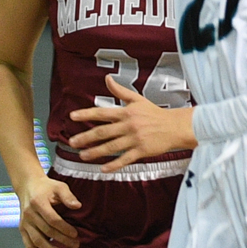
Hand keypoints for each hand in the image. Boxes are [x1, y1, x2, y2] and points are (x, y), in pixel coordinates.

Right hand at [15, 174, 80, 247]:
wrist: (28, 186)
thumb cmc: (47, 187)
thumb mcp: (59, 186)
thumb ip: (68, 196)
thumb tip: (78, 206)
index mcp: (38, 202)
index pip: (52, 219)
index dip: (64, 228)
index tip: (75, 234)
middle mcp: (29, 213)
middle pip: (46, 231)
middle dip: (62, 240)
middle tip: (75, 245)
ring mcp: (24, 222)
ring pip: (36, 240)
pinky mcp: (22, 229)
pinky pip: (27, 244)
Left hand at [68, 76, 196, 171]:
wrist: (174, 126)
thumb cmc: (155, 113)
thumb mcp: (137, 99)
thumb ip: (120, 91)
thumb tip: (107, 79)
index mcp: (126, 112)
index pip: (102, 112)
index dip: (86, 114)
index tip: (73, 117)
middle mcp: (128, 125)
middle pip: (103, 131)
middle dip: (86, 137)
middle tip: (72, 142)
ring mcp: (135, 138)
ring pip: (111, 146)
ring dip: (95, 151)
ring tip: (82, 155)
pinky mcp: (142, 151)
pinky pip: (125, 159)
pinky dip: (113, 164)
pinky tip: (103, 168)